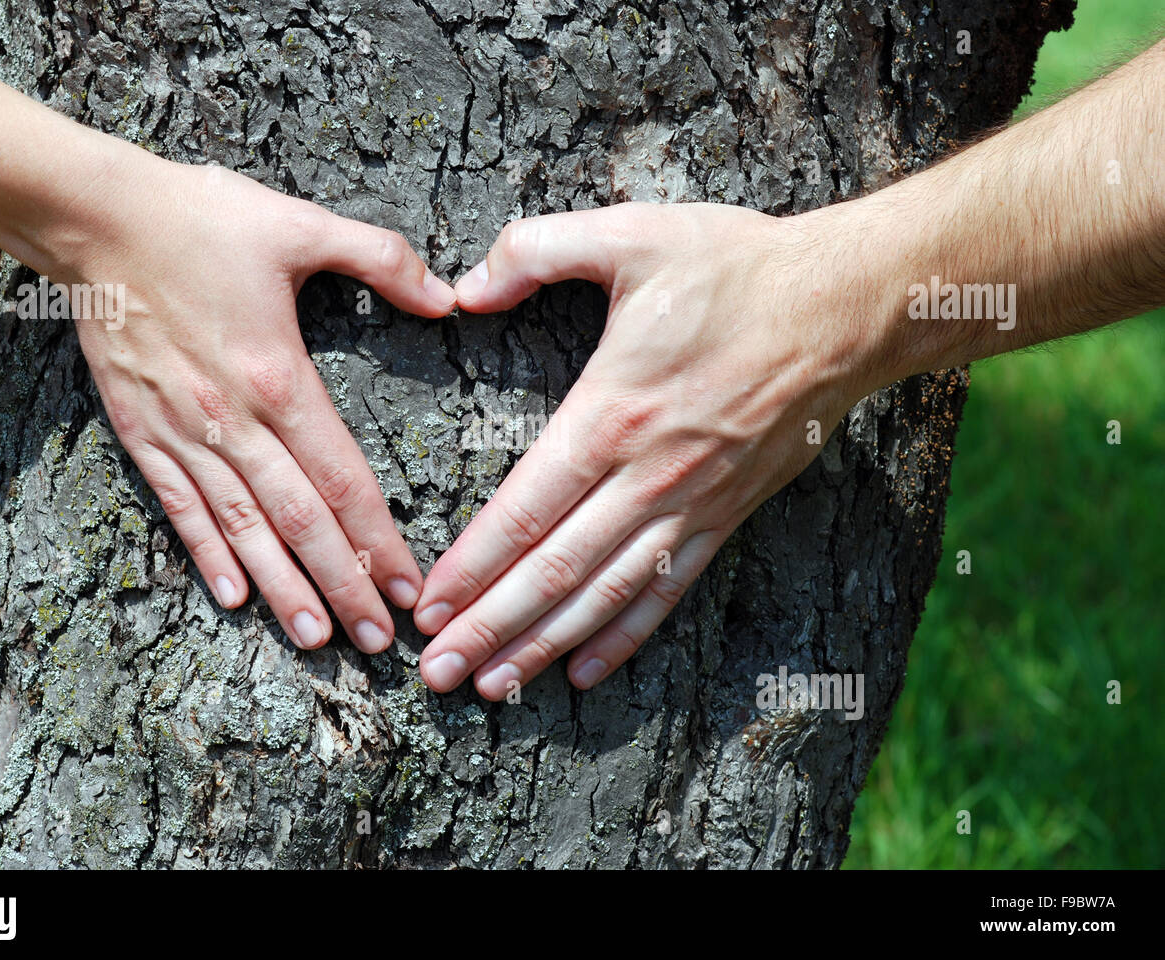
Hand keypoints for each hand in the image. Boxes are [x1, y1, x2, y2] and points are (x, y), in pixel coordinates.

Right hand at [61, 160, 456, 651]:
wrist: (93, 218)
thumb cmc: (201, 219)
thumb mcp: (301, 223)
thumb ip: (381, 258)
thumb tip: (448, 294)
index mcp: (280, 380)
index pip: (344, 483)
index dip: (381, 542)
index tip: (409, 589)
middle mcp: (234, 423)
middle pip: (301, 524)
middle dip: (344, 588)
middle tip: (377, 643)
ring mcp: (183, 433)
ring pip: (243, 529)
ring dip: (282, 589)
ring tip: (316, 638)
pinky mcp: (142, 432)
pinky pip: (180, 507)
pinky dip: (208, 553)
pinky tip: (233, 596)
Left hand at [413, 201, 883, 696]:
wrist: (846, 305)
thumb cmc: (736, 268)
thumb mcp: (629, 232)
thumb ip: (535, 250)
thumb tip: (464, 289)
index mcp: (612, 412)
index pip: (525, 510)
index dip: (472, 565)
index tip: (429, 608)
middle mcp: (649, 475)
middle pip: (556, 570)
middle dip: (491, 626)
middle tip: (438, 674)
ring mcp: (692, 504)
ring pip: (606, 595)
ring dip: (544, 645)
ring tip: (493, 687)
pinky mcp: (726, 515)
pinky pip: (668, 591)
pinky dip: (625, 636)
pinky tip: (584, 671)